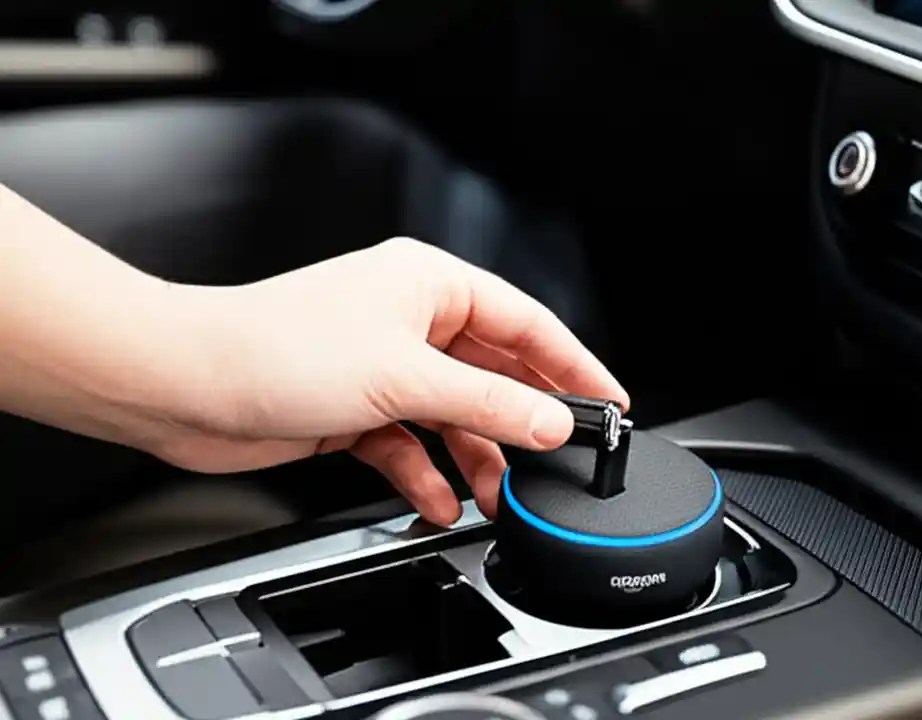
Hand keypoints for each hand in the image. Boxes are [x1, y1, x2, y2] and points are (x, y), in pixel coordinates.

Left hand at [151, 237, 627, 524]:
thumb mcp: (406, 379)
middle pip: (493, 375)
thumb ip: (488, 406)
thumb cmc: (276, 348)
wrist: (185, 384)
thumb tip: (550, 421)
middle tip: (558, 460)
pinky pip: (412, 444)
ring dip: (475, 458)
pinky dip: (426, 473)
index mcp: (431, 285)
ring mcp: (383, 367)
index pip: (526, 324)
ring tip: (498, 496)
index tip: (608, 402)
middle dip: (521, 423)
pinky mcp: (356, 409)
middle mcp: (411, 321)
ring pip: (454, 416)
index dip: (572, 365)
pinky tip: (437, 500)